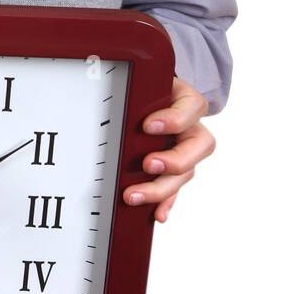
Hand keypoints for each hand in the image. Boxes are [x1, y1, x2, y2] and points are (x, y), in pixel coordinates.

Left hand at [122, 75, 215, 222]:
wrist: (151, 98)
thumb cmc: (146, 91)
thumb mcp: (143, 84)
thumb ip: (132, 88)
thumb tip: (93, 79)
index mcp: (186, 100)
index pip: (191, 107)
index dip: (173, 119)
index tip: (147, 126)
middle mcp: (192, 127)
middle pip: (199, 146)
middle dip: (174, 160)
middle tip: (148, 165)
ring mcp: (186, 151)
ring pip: (187, 173)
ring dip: (162, 188)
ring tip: (134, 195)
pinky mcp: (176, 171)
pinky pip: (176, 190)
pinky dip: (165, 203)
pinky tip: (155, 214)